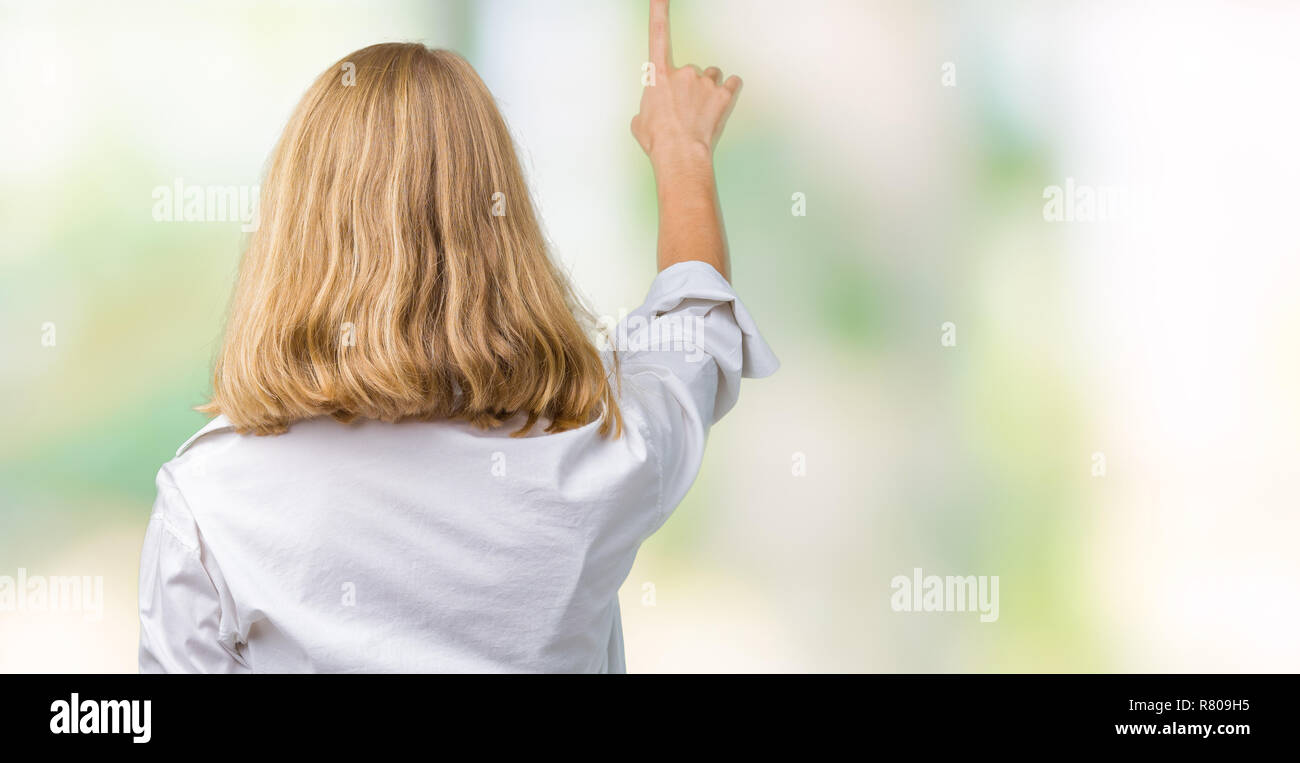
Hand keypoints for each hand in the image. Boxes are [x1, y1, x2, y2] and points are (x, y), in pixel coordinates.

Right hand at [630, 0, 741, 164]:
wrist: (678, 154)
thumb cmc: (658, 140)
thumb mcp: (639, 122)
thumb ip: (647, 108)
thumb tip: (651, 113)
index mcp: (659, 76)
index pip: (657, 35)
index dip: (659, 12)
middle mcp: (683, 72)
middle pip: (691, 70)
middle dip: (690, 86)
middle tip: (686, 110)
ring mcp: (705, 82)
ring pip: (712, 76)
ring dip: (709, 88)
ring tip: (703, 111)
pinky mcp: (723, 95)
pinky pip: (732, 84)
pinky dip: (729, 91)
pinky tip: (722, 104)